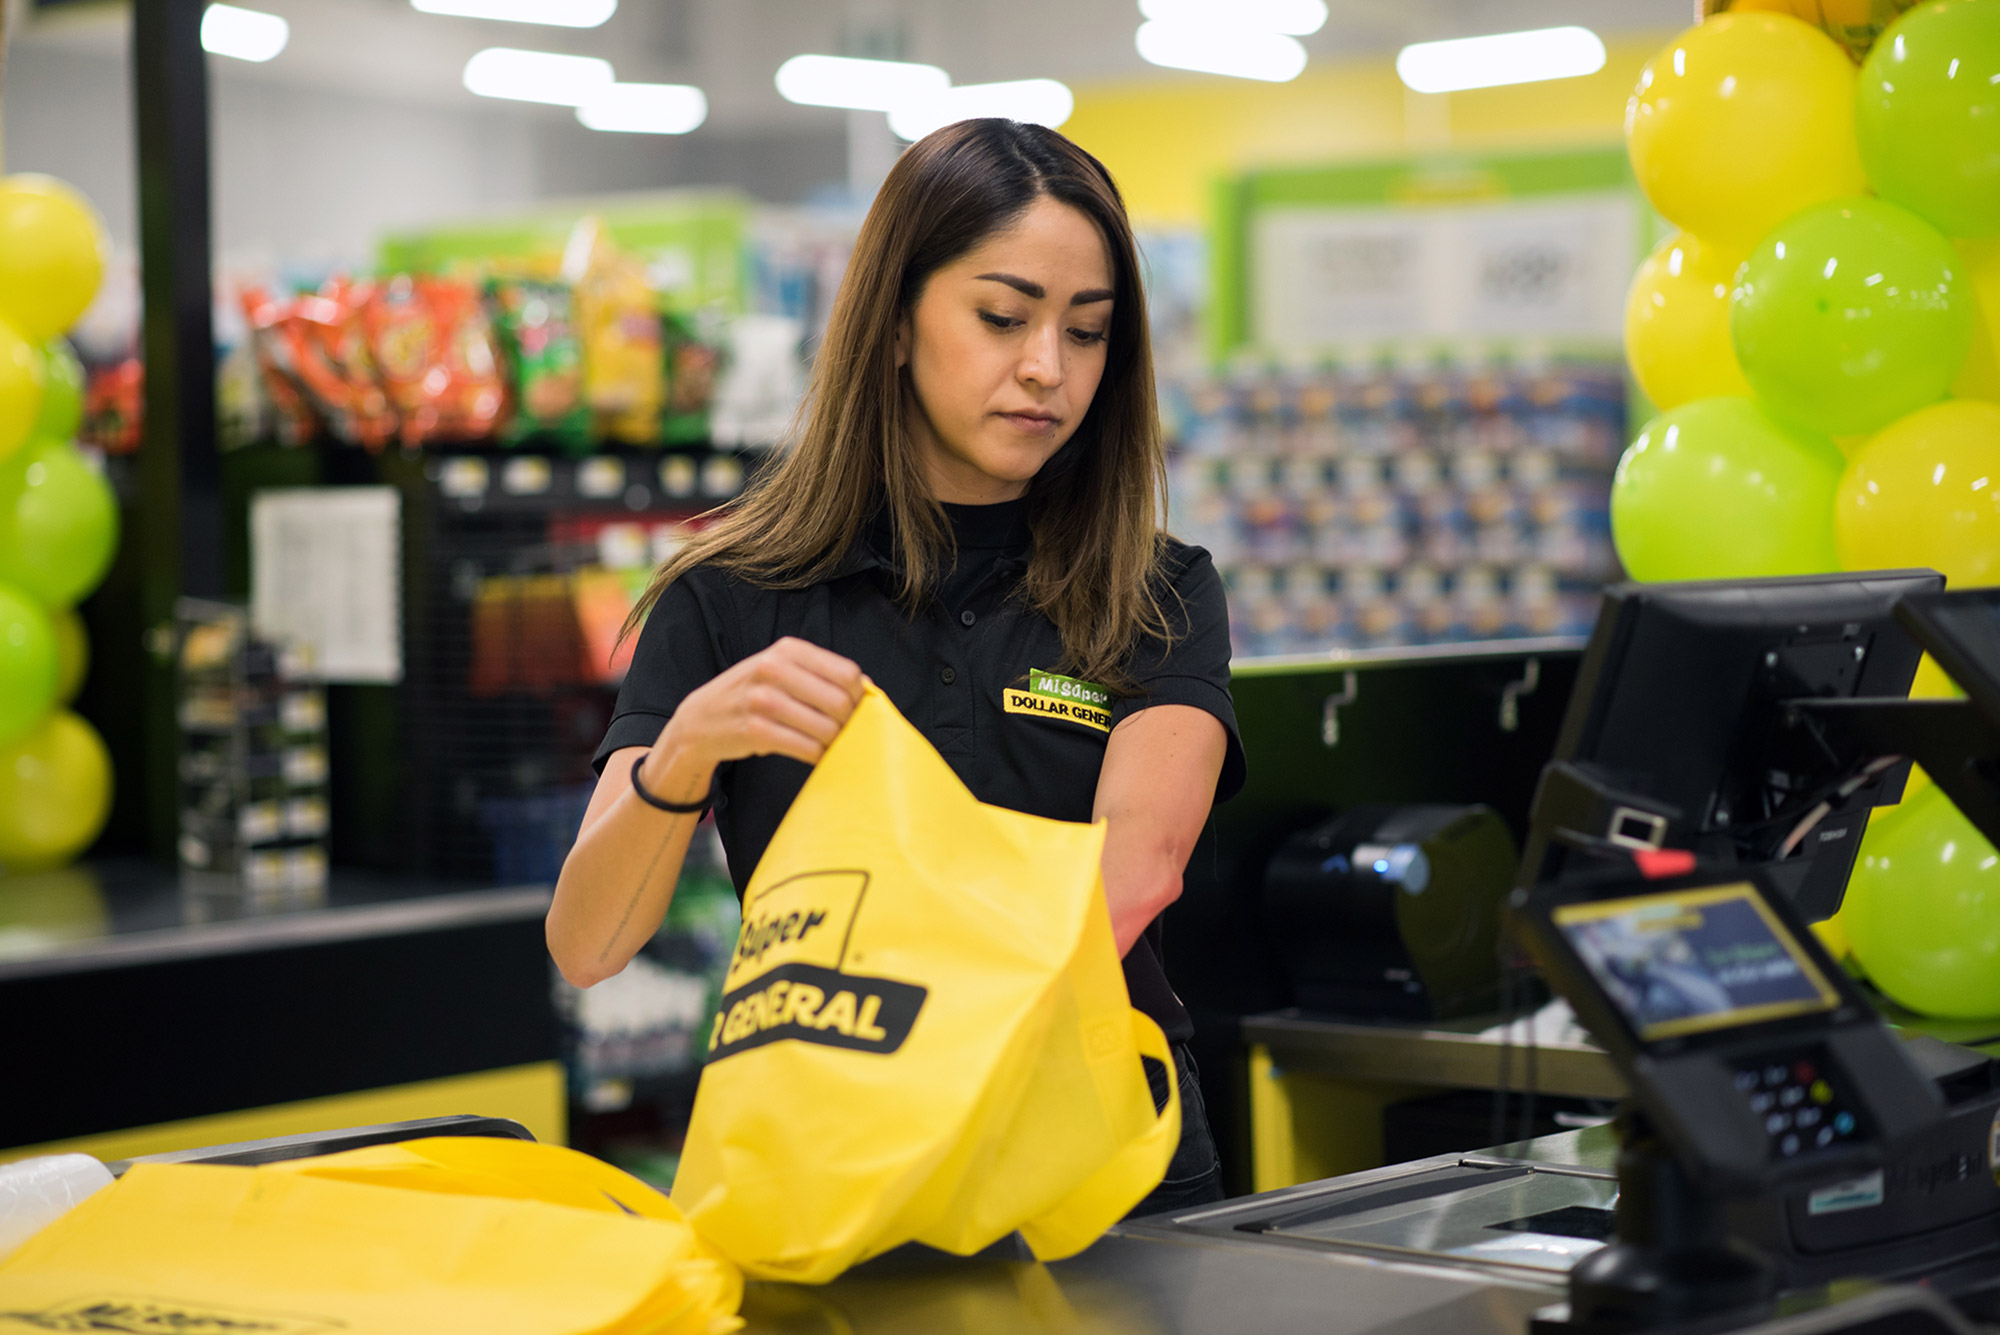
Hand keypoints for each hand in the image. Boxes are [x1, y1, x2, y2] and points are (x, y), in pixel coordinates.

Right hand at [642, 638, 866, 799]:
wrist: (700, 720)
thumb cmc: (751, 694)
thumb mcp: (780, 669)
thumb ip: (819, 673)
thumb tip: (867, 688)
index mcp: (787, 650)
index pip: (847, 673)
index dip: (858, 696)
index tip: (855, 710)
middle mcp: (773, 669)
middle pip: (840, 702)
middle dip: (848, 722)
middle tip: (844, 732)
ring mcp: (762, 700)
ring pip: (826, 728)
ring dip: (834, 742)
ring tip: (829, 745)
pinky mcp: (755, 731)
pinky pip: (806, 749)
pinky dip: (818, 756)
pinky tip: (815, 755)